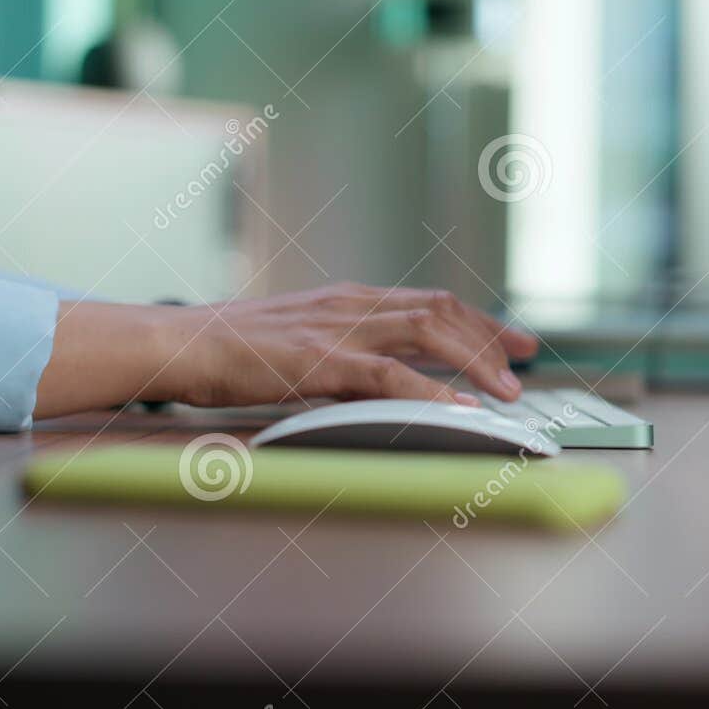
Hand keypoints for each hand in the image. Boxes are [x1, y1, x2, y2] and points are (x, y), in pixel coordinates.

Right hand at [33, 284, 538, 417]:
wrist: (181, 343)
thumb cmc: (233, 349)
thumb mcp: (299, 337)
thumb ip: (342, 347)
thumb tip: (381, 372)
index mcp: (350, 299)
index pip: (430, 300)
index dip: (479, 320)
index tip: (514, 341)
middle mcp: (353, 305)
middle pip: (441, 310)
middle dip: (492, 336)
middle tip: (526, 362)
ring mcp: (338, 330)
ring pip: (428, 333)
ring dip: (475, 364)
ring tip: (505, 393)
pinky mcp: (321, 361)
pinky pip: (390, 374)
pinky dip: (432, 391)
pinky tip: (460, 409)